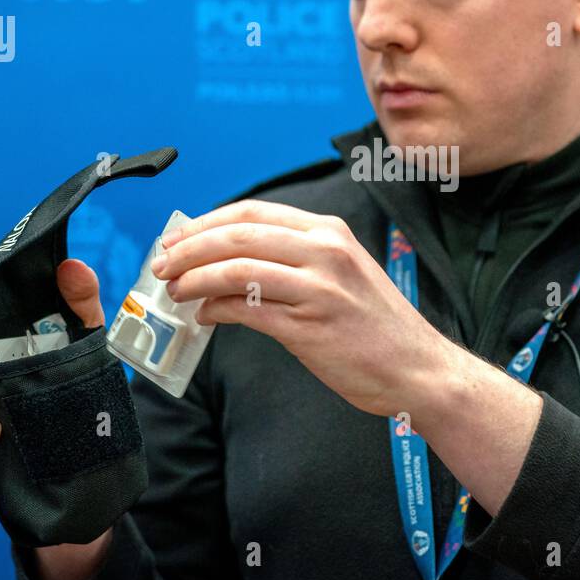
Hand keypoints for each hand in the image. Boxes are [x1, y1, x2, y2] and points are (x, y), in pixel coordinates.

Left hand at [153, 199, 456, 418]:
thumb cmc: (376, 327)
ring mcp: (318, 287)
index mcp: (330, 232)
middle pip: (238, 234)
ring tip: (174, 291)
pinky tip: (204, 316)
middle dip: (189, 247)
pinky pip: (246, 309)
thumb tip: (228, 264)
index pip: (253, 211)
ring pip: (235, 268)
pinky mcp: (309, 326)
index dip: (206, 222)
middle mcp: (324, 251)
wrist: (417, 367)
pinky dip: (216, 309)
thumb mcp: (342, 274)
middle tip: (161, 264)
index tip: (177, 237)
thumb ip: (293, 261)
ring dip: (195, 278)